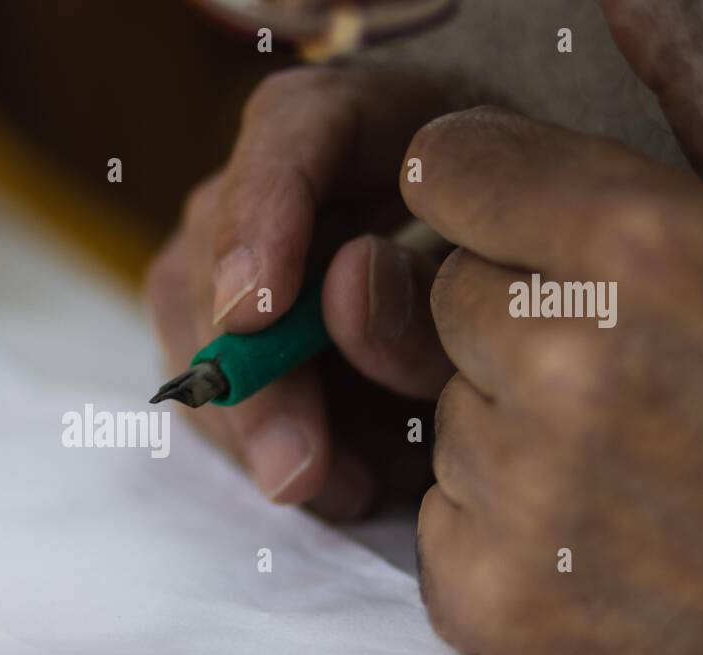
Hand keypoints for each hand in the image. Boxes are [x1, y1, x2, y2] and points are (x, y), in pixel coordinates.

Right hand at [144, 66, 460, 518]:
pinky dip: (262, 446)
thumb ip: (433, 289)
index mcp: (362, 118)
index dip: (261, 217)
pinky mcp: (224, 324)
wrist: (497, 281)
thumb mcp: (503, 270)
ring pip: (192, 330)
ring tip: (347, 488)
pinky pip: (207, 387)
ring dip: (252, 428)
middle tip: (298, 472)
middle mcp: (275, 176)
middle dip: (250, 379)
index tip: (256, 313)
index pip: (289, 128)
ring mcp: (235, 249)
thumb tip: (345, 294)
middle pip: (215, 252)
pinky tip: (337, 480)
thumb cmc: (510, 263)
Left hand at [408, 104, 702, 654]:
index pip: (458, 172)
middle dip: (510, 328)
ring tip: (625, 475)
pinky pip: (439, 518)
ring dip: (508, 434)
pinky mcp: (491, 599)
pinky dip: (494, 532)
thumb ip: (611, 192)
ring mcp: (525, 494)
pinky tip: (592, 550)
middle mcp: (570, 366)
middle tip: (619, 379)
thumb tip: (466, 171)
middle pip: (447, 300)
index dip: (480, 190)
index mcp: (654, 251)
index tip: (495, 210)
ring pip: (445, 417)